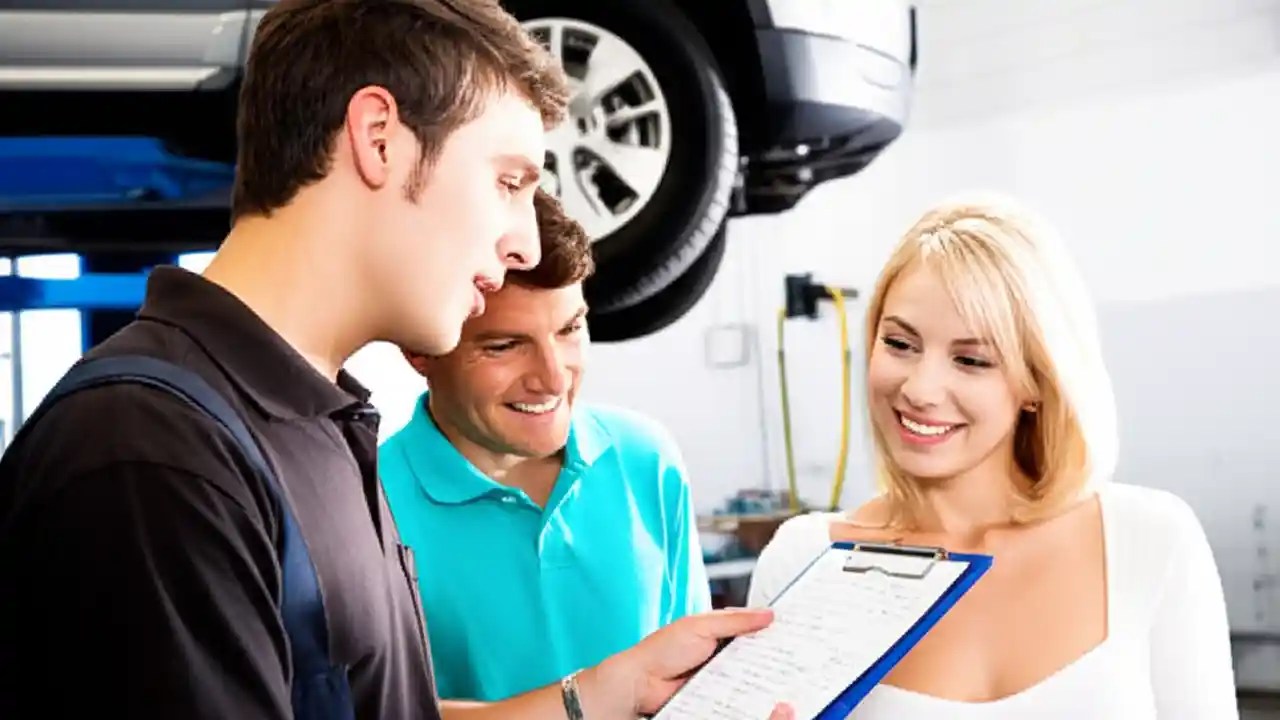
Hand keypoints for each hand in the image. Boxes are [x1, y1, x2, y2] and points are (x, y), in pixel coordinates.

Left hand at [594, 607, 781, 714]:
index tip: (796, 632)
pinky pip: (740, 697)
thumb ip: (734, 620)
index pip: (753, 631)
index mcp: (719, 633)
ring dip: (765, 679)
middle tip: (800, 658)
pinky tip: (766, 697)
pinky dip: (751, 697)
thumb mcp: (701, 626)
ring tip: (790, 679)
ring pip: (752, 679)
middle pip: (756, 657)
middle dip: (774, 658)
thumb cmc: (663, 649)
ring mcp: (721, 679)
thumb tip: (767, 613)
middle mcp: (722, 656)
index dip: (772, 632)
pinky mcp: (718, 698)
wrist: (641, 683)